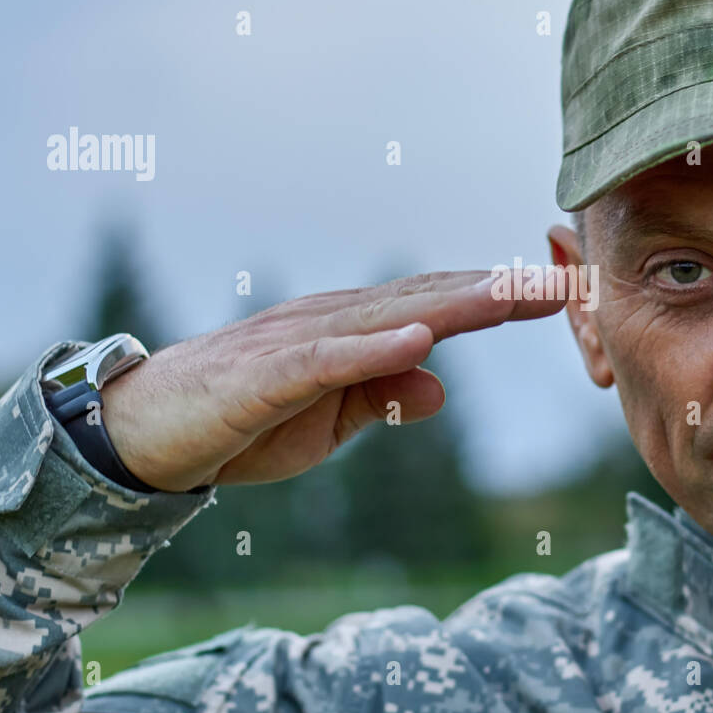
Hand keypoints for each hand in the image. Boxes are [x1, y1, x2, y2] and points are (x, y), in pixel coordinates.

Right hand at [98, 268, 568, 490]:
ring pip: (388, 315)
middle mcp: (333, 321)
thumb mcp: (329, 420)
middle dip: (499, 291)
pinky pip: (325, 361)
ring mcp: (298, 343)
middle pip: (428, 298)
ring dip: (454, 305)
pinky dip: (373, 349)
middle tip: (568, 281)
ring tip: (515, 295)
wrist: (145, 431)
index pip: (439, 305)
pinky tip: (421, 338)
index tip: (563, 294)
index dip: (500, 298)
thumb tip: (441, 385)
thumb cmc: (240, 420)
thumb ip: (382, 394)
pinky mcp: (263, 376)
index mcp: (354, 330)